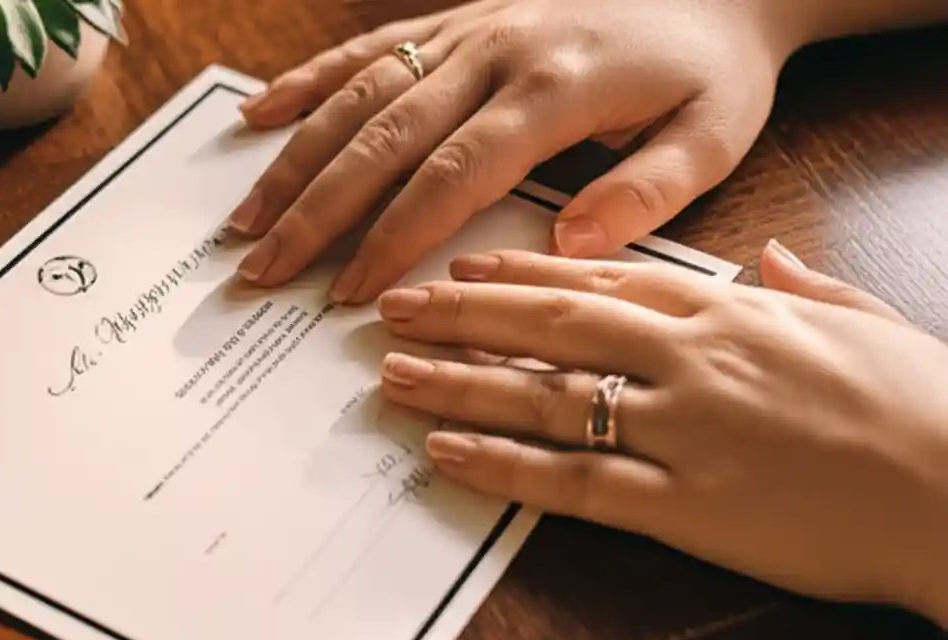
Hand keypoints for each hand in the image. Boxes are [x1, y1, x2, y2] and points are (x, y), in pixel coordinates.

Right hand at [230, 0, 800, 302]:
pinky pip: (368, 47)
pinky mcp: (456, 19)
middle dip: (316, 209)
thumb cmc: (711, 68)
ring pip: (359, 93)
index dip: (394, 236)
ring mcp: (468, 28)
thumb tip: (565, 246)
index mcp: (553, 89)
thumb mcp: (712, 133)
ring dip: (295, 157)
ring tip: (245, 219)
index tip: (349, 292)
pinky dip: (308, 82)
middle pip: (383, 136)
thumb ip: (647, 190)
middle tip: (262, 269)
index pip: (453, 174)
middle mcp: (495, 51)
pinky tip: (259, 114)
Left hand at [375, 241, 947, 626]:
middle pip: (553, 324)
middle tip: (395, 307)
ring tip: (393, 375)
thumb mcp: (867, 323)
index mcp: (733, 313)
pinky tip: (449, 454)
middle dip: (464, 314)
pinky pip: (574, 483)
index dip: (523, 272)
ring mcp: (683, 430)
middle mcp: (693, 359)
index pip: (603, 279)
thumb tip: (773, 257)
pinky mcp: (686, 507)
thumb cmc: (928, 410)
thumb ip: (806, 285)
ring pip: (545, 395)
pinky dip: (504, 467)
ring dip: (460, 383)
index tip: (466, 266)